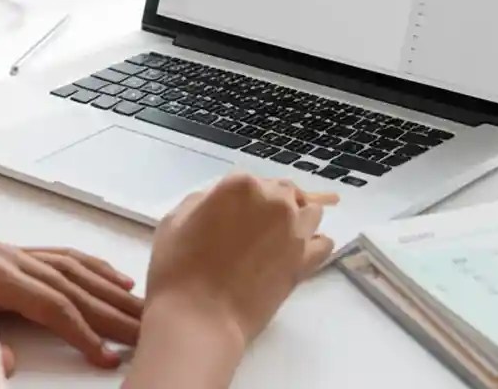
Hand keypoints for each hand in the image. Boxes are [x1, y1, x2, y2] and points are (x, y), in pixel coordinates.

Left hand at [0, 239, 142, 374]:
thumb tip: (7, 365)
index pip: (54, 307)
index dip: (83, 333)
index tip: (106, 357)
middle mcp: (13, 259)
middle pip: (75, 288)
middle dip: (113, 314)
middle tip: (145, 334)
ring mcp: (17, 252)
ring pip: (78, 271)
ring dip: (113, 292)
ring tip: (142, 311)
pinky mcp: (16, 251)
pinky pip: (66, 256)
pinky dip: (96, 267)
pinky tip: (117, 278)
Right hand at [144, 175, 336, 347]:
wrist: (199, 319)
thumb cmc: (176, 270)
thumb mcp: (174, 221)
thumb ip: (202, 201)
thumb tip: (219, 202)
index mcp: (241, 185)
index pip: (250, 180)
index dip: (240, 197)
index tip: (232, 215)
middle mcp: (274, 201)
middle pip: (284, 191)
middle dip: (271, 204)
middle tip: (252, 229)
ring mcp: (295, 231)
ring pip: (310, 212)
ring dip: (297, 219)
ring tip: (277, 239)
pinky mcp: (305, 261)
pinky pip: (324, 243)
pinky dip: (313, 244)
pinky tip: (296, 254)